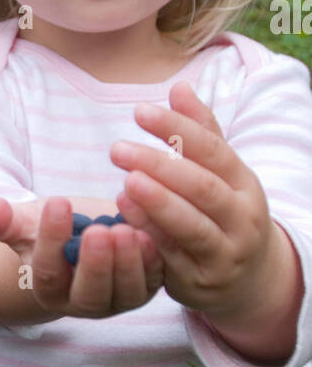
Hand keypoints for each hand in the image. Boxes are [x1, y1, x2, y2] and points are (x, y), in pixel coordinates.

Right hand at [0, 193, 164, 319]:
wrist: (84, 234)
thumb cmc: (49, 229)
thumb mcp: (24, 223)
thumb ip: (2, 221)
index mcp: (50, 290)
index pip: (49, 273)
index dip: (51, 241)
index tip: (57, 203)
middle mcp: (85, 303)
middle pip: (90, 295)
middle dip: (96, 264)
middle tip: (99, 231)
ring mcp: (119, 298)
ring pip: (127, 292)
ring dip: (130, 263)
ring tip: (128, 230)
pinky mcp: (148, 285)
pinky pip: (155, 277)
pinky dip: (156, 256)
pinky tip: (152, 228)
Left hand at [109, 81, 274, 317]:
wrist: (250, 278)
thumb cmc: (225, 212)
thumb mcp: (221, 173)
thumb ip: (200, 131)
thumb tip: (179, 86)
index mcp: (244, 182)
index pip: (212, 149)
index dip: (176, 129)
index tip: (139, 112)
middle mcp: (240, 217)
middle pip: (202, 187)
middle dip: (159, 166)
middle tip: (117, 148)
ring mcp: (224, 251)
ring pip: (191, 225)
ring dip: (157, 202)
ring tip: (124, 180)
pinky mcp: (200, 280)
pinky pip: (172, 255)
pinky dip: (148, 232)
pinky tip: (124, 211)